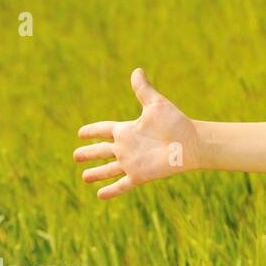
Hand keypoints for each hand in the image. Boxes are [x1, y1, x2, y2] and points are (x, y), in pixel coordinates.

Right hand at [73, 68, 201, 198]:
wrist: (191, 143)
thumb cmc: (175, 122)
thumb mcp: (156, 104)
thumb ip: (143, 89)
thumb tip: (137, 70)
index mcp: (128, 130)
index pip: (104, 130)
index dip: (92, 131)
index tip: (80, 132)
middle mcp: (127, 147)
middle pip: (102, 151)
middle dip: (89, 153)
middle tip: (75, 155)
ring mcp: (132, 162)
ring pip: (108, 170)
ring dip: (96, 174)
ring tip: (84, 177)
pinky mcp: (139, 175)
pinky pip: (121, 185)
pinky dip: (111, 190)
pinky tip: (99, 196)